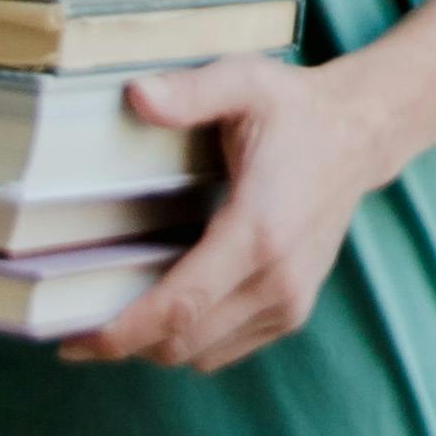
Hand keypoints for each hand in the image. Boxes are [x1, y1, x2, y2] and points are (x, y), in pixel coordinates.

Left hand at [63, 52, 397, 373]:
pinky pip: (224, 349)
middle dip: (124, 344)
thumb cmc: (297, 109)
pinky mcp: (293, 310)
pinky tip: (167, 308)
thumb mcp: (245, 81)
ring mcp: (289, 301)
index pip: (179, 307)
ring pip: (200, 354)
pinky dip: (188, 341)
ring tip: (117, 316)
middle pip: (181, 343)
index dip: (121, 333)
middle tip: (75, 326)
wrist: (362, 133)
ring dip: (154, 345)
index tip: (72, 340)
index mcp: (259, 232)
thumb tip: (137, 96)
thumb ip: (191, 91)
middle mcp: (277, 279)